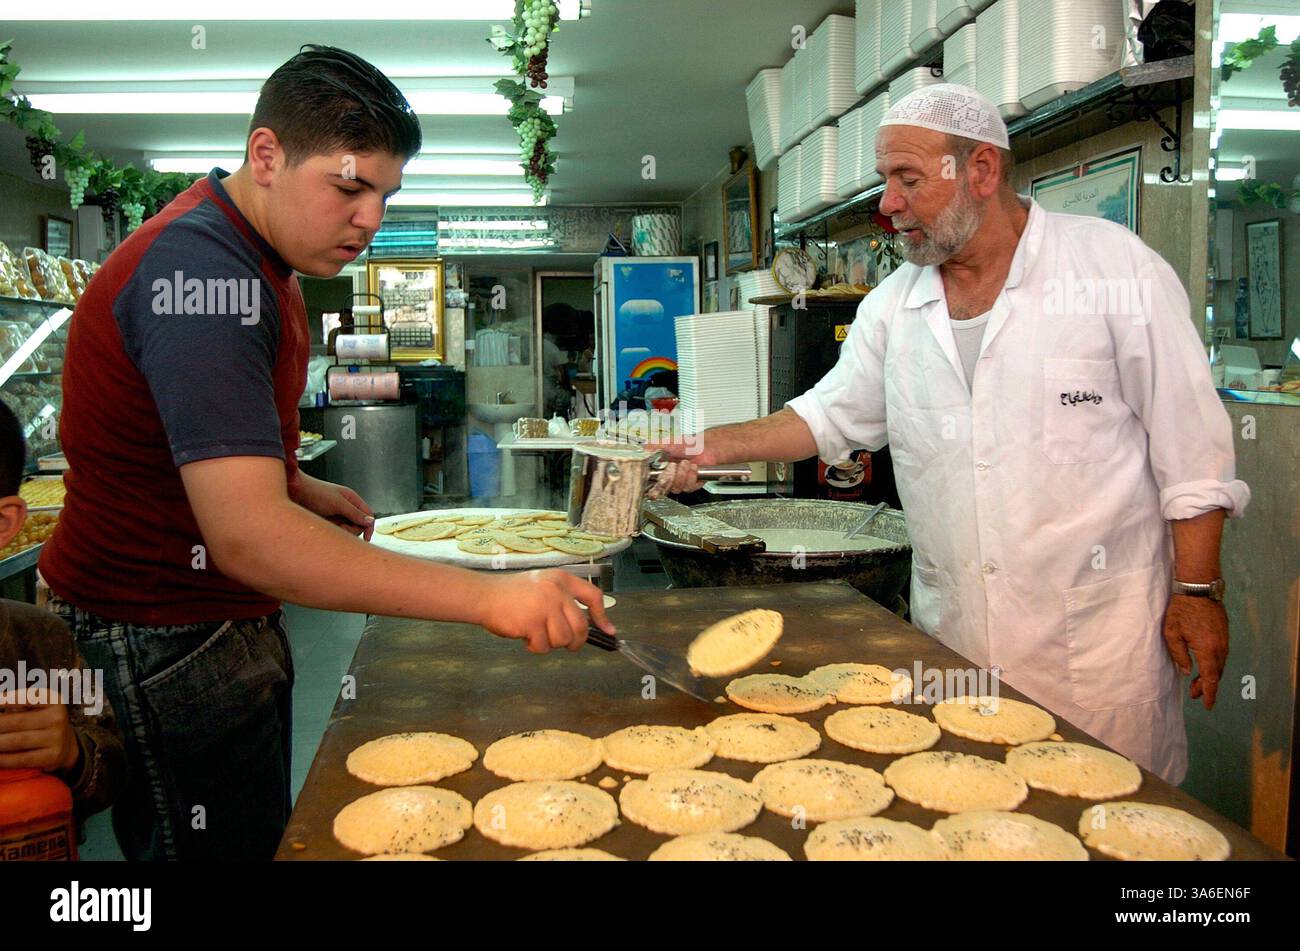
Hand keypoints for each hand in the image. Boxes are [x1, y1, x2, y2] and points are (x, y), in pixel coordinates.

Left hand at [0, 694, 79, 771]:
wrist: (65, 745)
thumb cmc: (41, 721)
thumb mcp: (36, 706)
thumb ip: (16, 704)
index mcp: (53, 700)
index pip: (24, 698)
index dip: (4, 700)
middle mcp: (57, 718)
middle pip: (15, 722)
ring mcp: (56, 738)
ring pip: (15, 742)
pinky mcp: (52, 756)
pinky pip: (20, 759)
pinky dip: (2, 759)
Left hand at [289, 472, 374, 540]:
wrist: (293, 491)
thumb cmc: (314, 492)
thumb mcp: (338, 503)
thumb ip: (355, 513)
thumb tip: (371, 521)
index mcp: (351, 498)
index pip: (367, 514)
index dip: (368, 526)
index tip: (367, 538)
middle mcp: (345, 507)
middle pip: (358, 524)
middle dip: (352, 529)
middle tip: (342, 527)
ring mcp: (335, 515)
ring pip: (347, 529)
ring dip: (342, 531)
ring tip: (332, 527)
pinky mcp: (326, 522)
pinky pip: (336, 531)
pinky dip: (334, 532)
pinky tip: (327, 529)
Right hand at [479, 569, 614, 653]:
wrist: (484, 596)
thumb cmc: (512, 594)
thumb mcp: (542, 586)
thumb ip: (562, 600)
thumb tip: (586, 626)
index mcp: (562, 579)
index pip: (593, 596)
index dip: (603, 617)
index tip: (609, 631)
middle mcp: (557, 591)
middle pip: (581, 627)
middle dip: (574, 641)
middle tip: (564, 644)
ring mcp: (545, 606)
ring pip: (563, 639)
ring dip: (551, 644)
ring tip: (536, 634)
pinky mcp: (532, 622)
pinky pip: (544, 646)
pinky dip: (535, 647)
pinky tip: (525, 636)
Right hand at [644, 437, 716, 493]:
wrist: (704, 446)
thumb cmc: (686, 444)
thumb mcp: (667, 443)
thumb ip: (653, 447)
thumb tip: (641, 449)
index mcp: (660, 470)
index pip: (653, 484)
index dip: (653, 487)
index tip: (654, 485)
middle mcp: (669, 478)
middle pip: (664, 488)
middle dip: (669, 477)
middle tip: (673, 465)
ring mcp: (680, 482)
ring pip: (677, 488)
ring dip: (682, 475)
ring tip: (686, 463)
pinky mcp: (692, 485)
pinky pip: (689, 487)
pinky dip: (692, 476)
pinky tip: (694, 467)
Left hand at [1162, 595, 1228, 708]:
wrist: (1198, 588)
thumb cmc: (1181, 610)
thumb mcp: (1172, 634)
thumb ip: (1179, 655)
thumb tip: (1185, 672)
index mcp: (1207, 650)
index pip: (1211, 678)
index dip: (1209, 693)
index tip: (1208, 706)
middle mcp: (1220, 648)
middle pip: (1216, 674)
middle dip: (1206, 687)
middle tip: (1193, 694)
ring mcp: (1224, 640)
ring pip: (1220, 665)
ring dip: (1210, 676)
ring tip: (1196, 683)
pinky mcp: (1224, 634)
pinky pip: (1221, 656)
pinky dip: (1214, 665)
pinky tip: (1204, 665)